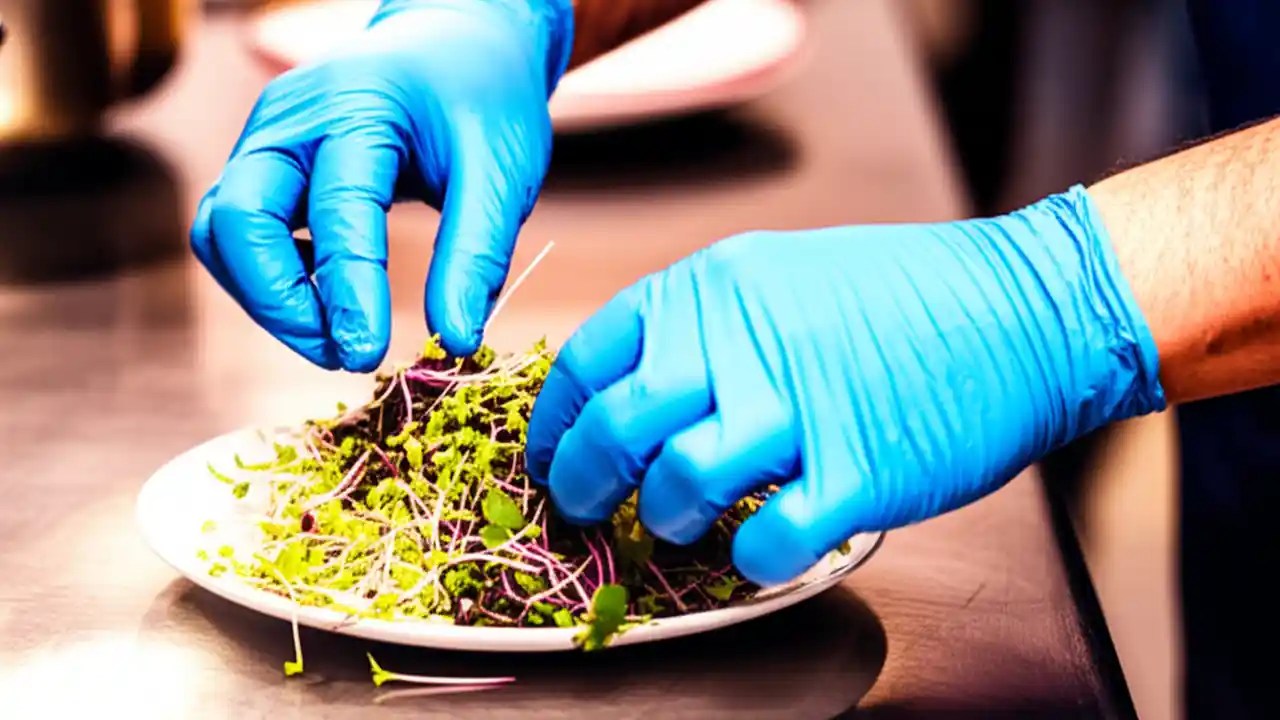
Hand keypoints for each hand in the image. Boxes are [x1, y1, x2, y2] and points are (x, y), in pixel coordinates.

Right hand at [190, 0, 572, 370]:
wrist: (461, 39)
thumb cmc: (485, 97)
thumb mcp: (502, 171)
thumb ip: (476, 255)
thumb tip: (456, 341)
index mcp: (357, 107)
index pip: (336, 209)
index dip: (348, 291)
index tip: (368, 355)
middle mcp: (291, 118)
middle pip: (237, 219)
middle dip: (280, 302)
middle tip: (344, 355)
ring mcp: (268, 137)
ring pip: (222, 231)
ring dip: (267, 298)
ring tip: (335, 341)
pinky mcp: (266, 160)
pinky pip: (238, 229)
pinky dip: (269, 277)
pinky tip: (325, 303)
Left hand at [525, 186, 1166, 585]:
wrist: (1027, 307)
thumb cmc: (904, 296)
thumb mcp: (781, 274)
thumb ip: (704, 327)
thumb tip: (631, 393)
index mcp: (716, 287)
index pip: (591, 357)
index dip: (554, 420)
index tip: (547, 454)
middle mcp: (745, 341)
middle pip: (618, 426)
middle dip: (581, 481)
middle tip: (583, 507)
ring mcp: (802, 408)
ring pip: (678, 483)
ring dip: (663, 520)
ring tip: (678, 524)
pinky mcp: (857, 474)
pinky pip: (765, 540)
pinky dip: (748, 558)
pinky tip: (759, 546)